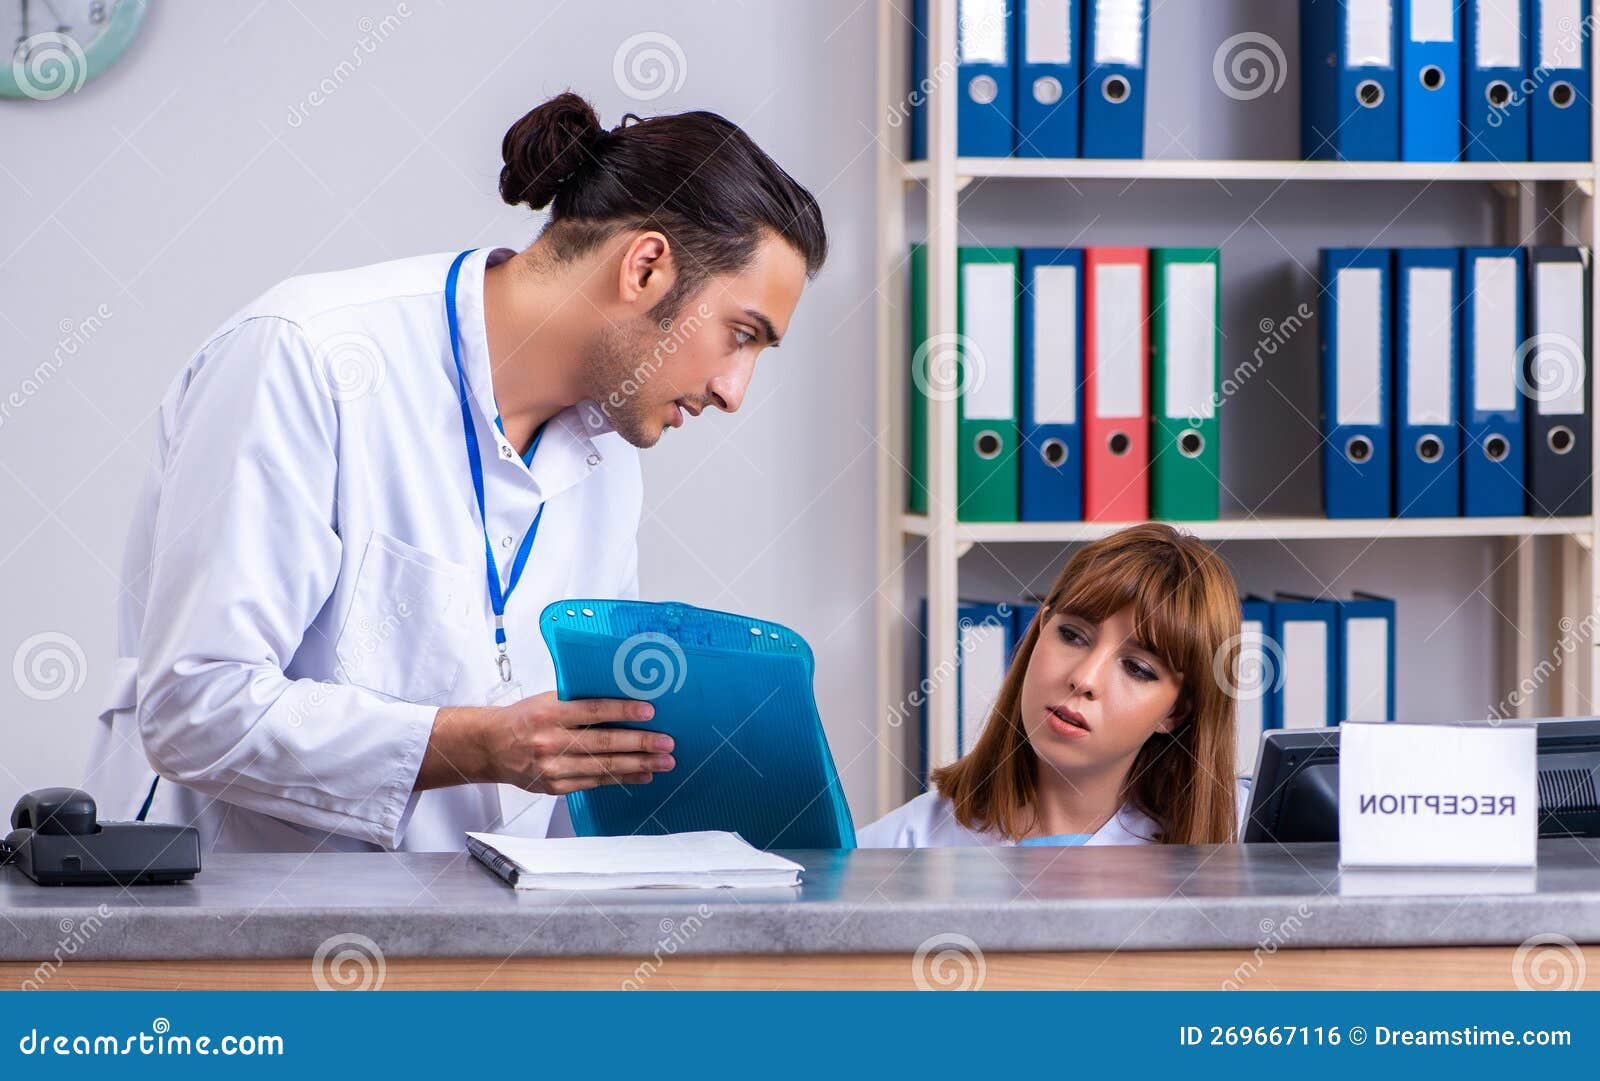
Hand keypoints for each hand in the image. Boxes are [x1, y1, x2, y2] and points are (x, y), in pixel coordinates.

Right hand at [417, 692, 674, 794]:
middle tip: (666, 742)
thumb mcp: (547, 700)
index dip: (622, 711)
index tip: (649, 710)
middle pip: (602, 743)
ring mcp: (553, 768)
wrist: (491, 747)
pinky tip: (643, 774)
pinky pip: (595, 783)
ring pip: (603, 767)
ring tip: (664, 761)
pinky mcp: (556, 787)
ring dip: (638, 765)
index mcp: (549, 713)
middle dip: (640, 743)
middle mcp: (550, 742)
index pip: (592, 711)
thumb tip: (621, 699)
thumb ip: (578, 702)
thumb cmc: (524, 718)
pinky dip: (622, 778)